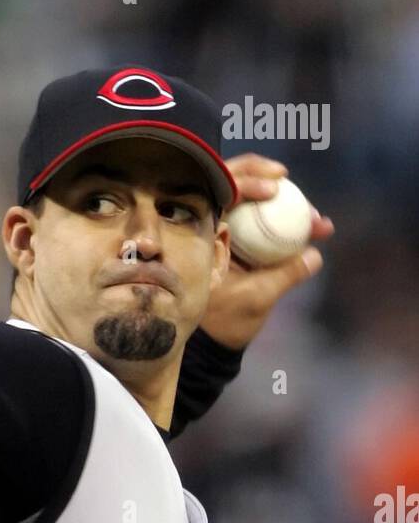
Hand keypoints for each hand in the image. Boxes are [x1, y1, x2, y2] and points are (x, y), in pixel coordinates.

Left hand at [199, 154, 334, 349]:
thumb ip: (285, 275)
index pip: (221, 189)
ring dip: (286, 205)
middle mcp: (214, 226)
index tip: (274, 189)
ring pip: (255, 204)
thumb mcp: (255, 298)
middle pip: (237, 183)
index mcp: (204, 232)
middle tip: (289, 181)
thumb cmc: (224, 322)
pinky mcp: (243, 244)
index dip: (248, 178)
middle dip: (266, 178)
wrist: (213, 343)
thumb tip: (315, 256)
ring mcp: (229, 234)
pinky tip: (315, 231)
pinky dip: (287, 225)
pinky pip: (265, 225)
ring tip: (318, 222)